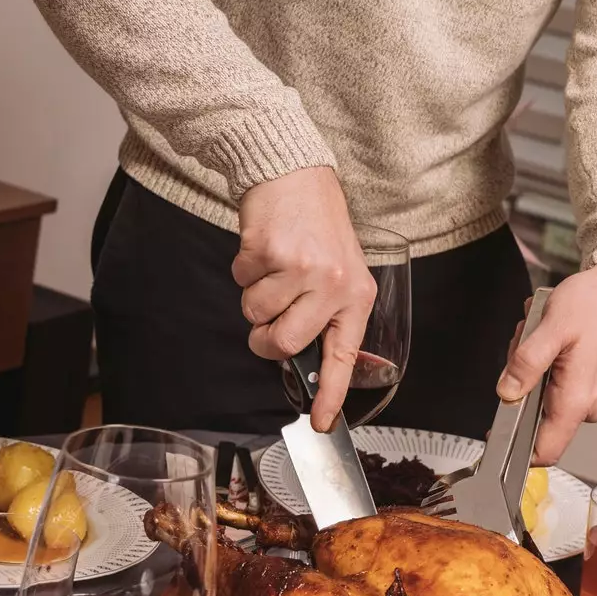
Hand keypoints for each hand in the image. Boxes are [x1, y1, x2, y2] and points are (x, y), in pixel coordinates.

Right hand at [235, 165, 374, 430]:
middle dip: (266, 338)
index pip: (343, 356)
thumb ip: (327, 311)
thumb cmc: (317, 224)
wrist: (295, 173)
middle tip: (269, 317)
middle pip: (285, 343)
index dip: (331, 395)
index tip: (322, 423)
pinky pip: (241, 281)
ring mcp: (301, 267)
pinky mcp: (268, 251)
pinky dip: (244, 268)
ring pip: (256, 313)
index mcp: (355, 294)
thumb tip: (302, 356)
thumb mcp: (340, 269)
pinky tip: (264, 246)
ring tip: (274, 266)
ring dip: (254, 293)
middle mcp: (332, 283)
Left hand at [497, 261, 596, 465]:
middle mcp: (591, 405)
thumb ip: (526, 364)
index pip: (545, 452)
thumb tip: (507, 393)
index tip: (498, 432)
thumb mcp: (551, 328)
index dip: (516, 449)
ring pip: (549, 396)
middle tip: (527, 346)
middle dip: (524, 383)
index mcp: (578, 399)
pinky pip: (563, 384)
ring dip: (538, 368)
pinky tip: (558, 338)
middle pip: (538, 416)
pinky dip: (553, 363)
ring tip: (545, 334)